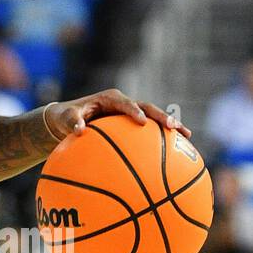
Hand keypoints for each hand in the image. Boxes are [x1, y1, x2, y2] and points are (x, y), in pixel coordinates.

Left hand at [45, 88, 190, 140]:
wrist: (70, 118)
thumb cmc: (67, 117)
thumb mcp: (65, 118)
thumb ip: (71, 121)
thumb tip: (78, 130)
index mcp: (109, 98)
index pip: (124, 102)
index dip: (133, 110)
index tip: (142, 121)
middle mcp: (124, 103)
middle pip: (147, 107)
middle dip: (160, 115)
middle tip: (172, 126)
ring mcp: (131, 113)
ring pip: (154, 117)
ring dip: (170, 125)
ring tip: (187, 136)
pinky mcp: (134, 124)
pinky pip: (152, 130)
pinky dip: (165, 138)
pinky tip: (178, 154)